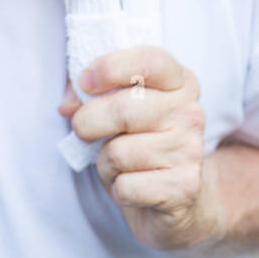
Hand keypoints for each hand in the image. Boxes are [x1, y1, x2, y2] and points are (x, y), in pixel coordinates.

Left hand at [58, 46, 221, 251]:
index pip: (149, 61)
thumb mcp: (120, 109)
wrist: (179, 196)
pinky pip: (126, 187)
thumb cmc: (141, 143)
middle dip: (87, 122)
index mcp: (179, 82)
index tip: (85, 82)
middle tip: (84, 130)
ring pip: (118, 152)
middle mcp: (190, 112)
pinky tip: (134, 185)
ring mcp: (190, 149)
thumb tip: (68, 105)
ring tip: (120, 164)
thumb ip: (91, 95)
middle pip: (123, 109)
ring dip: (105, 163)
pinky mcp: (183, 186)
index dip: (110, 68)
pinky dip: (118, 190)